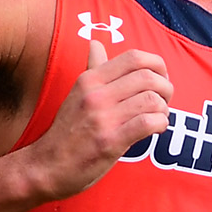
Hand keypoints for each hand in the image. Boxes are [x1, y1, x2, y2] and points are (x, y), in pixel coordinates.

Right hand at [24, 39, 172, 199]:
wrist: (45, 167)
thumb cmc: (66, 131)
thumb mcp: (75, 94)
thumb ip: (92, 69)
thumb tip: (95, 43)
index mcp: (90, 79)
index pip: (134, 57)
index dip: (157, 65)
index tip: (160, 78)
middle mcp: (95, 94)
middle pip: (148, 77)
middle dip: (166, 88)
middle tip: (164, 101)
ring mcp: (102, 118)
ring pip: (151, 100)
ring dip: (163, 109)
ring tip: (159, 116)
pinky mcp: (109, 141)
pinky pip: (147, 123)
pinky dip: (160, 124)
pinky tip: (156, 129)